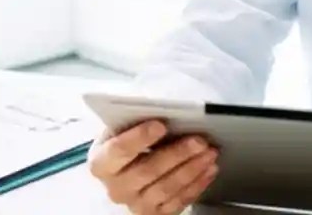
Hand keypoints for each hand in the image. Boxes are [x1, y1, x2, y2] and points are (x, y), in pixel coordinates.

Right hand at [88, 120, 218, 214]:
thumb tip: (167, 108)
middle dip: (177, 154)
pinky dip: (196, 185)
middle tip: (200, 140)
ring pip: (165, 188)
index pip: (117, 151)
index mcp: (101, 162)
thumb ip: (139, 118)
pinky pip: (178, 202)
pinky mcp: (154, 214)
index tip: (161, 125)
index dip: (138, 138)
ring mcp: (134, 204)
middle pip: (146, 171)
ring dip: (191, 169)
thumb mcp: (127, 126)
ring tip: (210, 153)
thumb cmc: (130, 140)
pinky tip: (209, 170)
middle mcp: (115, 188)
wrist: (129, 167)